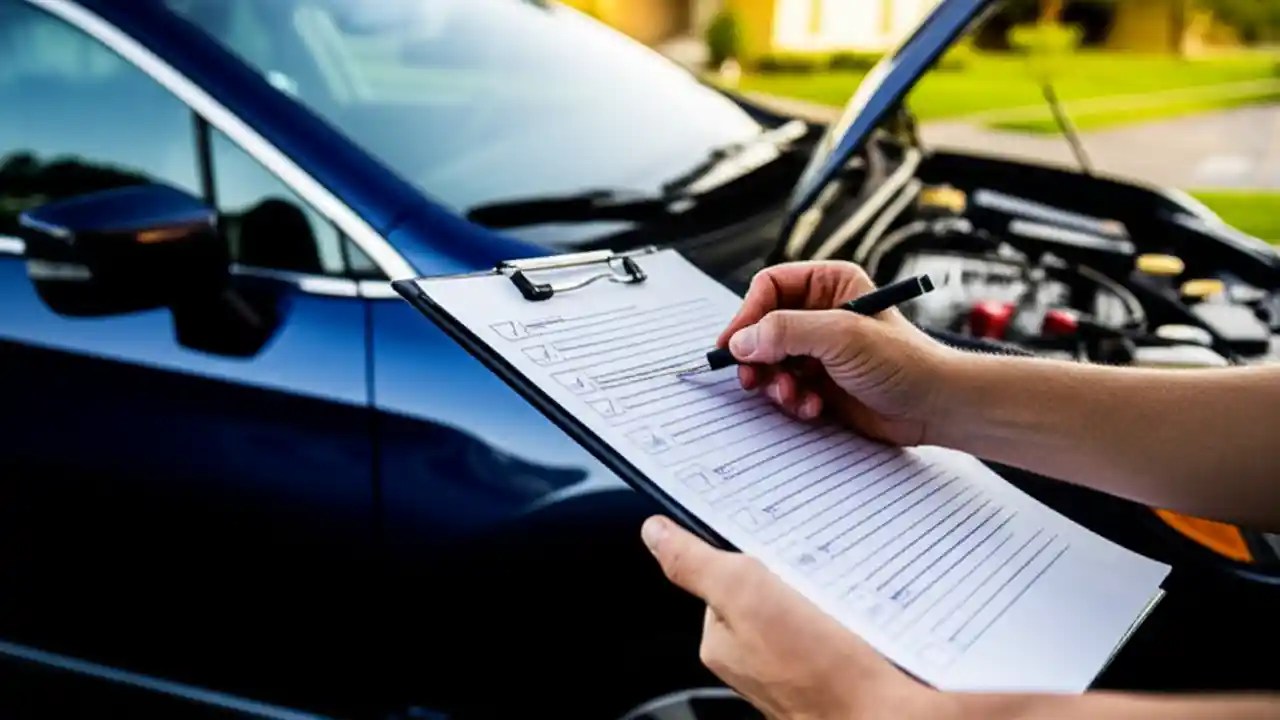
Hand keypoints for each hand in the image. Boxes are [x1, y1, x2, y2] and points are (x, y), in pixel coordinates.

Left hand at [641, 516, 942, 719]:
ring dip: (830, 585)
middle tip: (817, 562)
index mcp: (723, 640)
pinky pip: (846, 621)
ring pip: (810, 601)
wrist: (892, 719)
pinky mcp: (844, 666)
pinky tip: (870, 610)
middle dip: (793, 566)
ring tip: (848, 586)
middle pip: (770, 584)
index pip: (727, 571)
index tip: (772, 534)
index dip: (751, 548)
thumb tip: (655, 533)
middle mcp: (758, 657)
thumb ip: (697, 565)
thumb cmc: (821, 675)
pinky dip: (859, 608)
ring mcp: (802, 665)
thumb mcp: (745, 597)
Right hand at [718, 261, 957, 445]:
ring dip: (775, 383)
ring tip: (794, 396)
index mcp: (829, 284)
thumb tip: (741, 341)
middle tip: (752, 378)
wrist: (934, 407)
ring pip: (769, 361)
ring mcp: (818, 349)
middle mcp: (820, 312)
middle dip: (758, 356)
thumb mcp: (842, 337)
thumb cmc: (905, 361)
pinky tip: (813, 407)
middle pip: (762, 327)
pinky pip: (784, 387)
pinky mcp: (819, 381)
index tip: (733, 344)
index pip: (768, 288)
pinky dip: (792, 400)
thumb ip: (787, 332)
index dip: (747, 315)